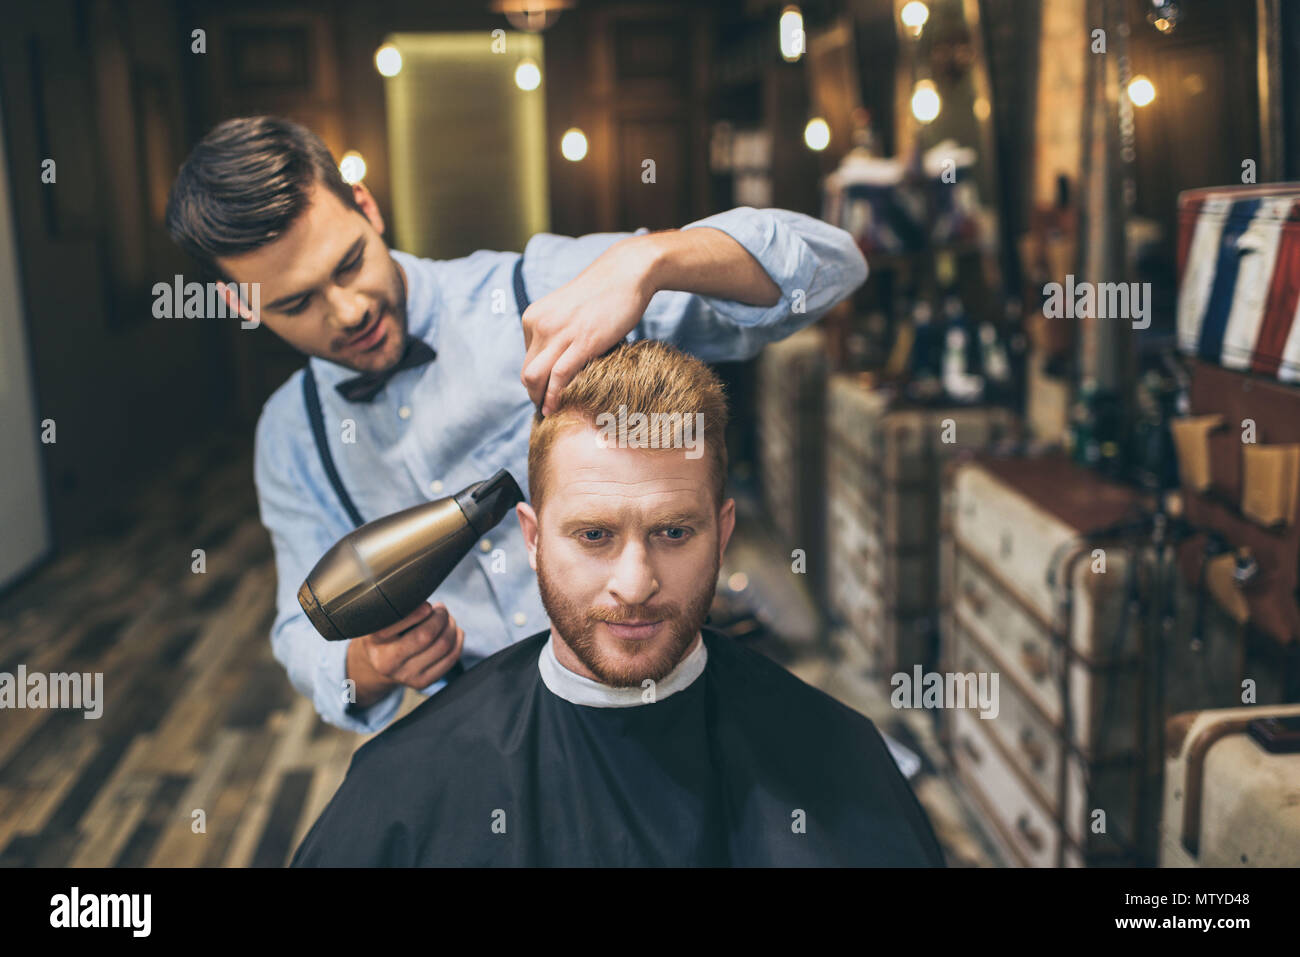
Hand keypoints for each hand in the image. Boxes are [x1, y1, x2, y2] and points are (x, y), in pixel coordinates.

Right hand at [345, 602, 464, 707]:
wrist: (377, 662)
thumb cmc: (383, 631)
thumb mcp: (381, 617)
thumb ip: (398, 608)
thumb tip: (427, 603)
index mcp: (374, 641)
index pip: (399, 623)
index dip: (419, 612)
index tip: (427, 606)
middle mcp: (387, 662)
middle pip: (425, 636)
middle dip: (440, 617)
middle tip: (441, 609)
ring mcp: (405, 676)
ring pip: (442, 646)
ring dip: (451, 627)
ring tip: (447, 618)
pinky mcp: (422, 682)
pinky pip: (450, 659)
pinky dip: (458, 641)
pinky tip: (454, 631)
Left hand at [520, 235, 659, 415]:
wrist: (627, 272)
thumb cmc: (604, 293)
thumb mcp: (570, 311)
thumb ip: (559, 332)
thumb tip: (561, 362)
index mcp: (534, 317)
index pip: (527, 359)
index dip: (538, 381)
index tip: (549, 393)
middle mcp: (540, 324)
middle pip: (527, 373)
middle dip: (535, 395)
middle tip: (549, 410)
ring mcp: (559, 333)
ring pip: (535, 378)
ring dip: (541, 400)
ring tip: (552, 413)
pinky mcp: (582, 342)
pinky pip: (558, 377)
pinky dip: (555, 397)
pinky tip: (557, 408)